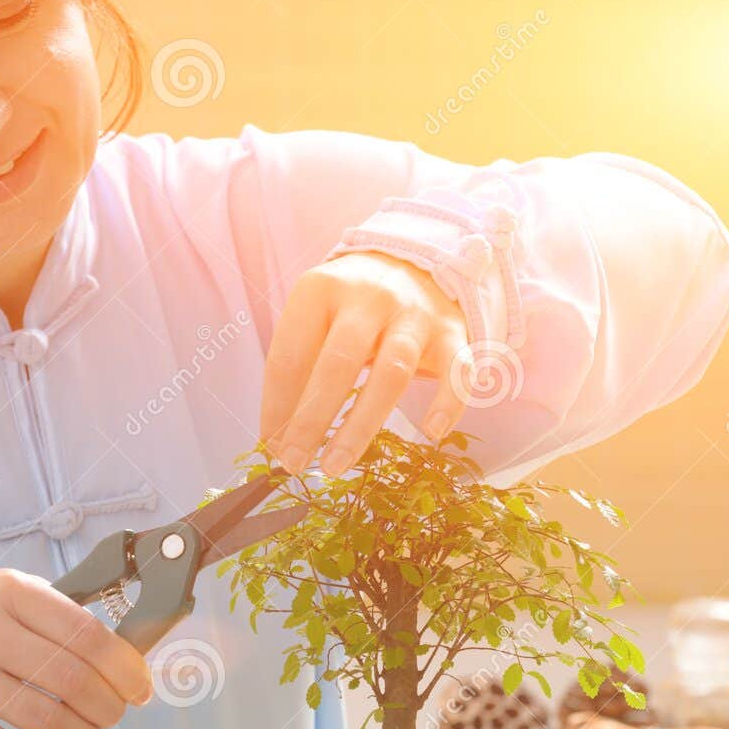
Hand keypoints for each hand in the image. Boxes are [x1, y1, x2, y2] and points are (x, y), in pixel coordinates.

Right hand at [0, 569, 153, 728]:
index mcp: (8, 592)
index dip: (124, 667)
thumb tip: (124, 655)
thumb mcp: (5, 592)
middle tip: (115, 714)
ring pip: (46, 720)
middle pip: (72, 680)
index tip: (140, 687)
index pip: (85, 633)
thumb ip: (59, 612)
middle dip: (109, 706)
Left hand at [260, 251, 469, 476]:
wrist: (414, 262)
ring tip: (337, 466)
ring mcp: (414, 314)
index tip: (272, 448)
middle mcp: (368, 297)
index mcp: (321, 289)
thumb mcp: (316, 319)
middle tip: (295, 464)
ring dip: (361, 426)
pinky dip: (447, 403)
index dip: (277, 407)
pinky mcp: (452, 332)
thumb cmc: (352, 306)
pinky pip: (456, 371)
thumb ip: (298, 368)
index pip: (290, 356)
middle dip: (311, 421)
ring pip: (392, 373)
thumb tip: (278, 438)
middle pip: (338, 364)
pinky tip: (432, 434)